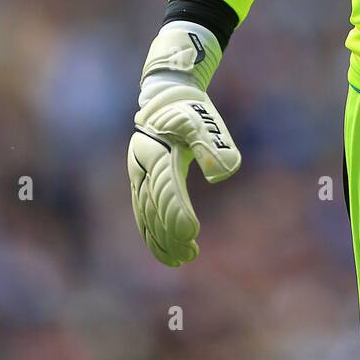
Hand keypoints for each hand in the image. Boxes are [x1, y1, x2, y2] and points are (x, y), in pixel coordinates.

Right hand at [127, 24, 239, 266]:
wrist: (164, 99)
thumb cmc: (186, 109)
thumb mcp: (199, 120)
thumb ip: (210, 142)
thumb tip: (220, 174)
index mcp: (157, 152)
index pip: (166, 189)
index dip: (176, 212)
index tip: (191, 233)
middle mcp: (142, 168)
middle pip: (153, 209)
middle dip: (168, 235)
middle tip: (189, 255)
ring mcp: (138, 177)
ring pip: (145, 216)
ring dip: (160, 240)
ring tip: (181, 259)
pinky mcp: (140, 183)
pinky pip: (142, 214)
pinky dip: (152, 234)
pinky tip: (166, 250)